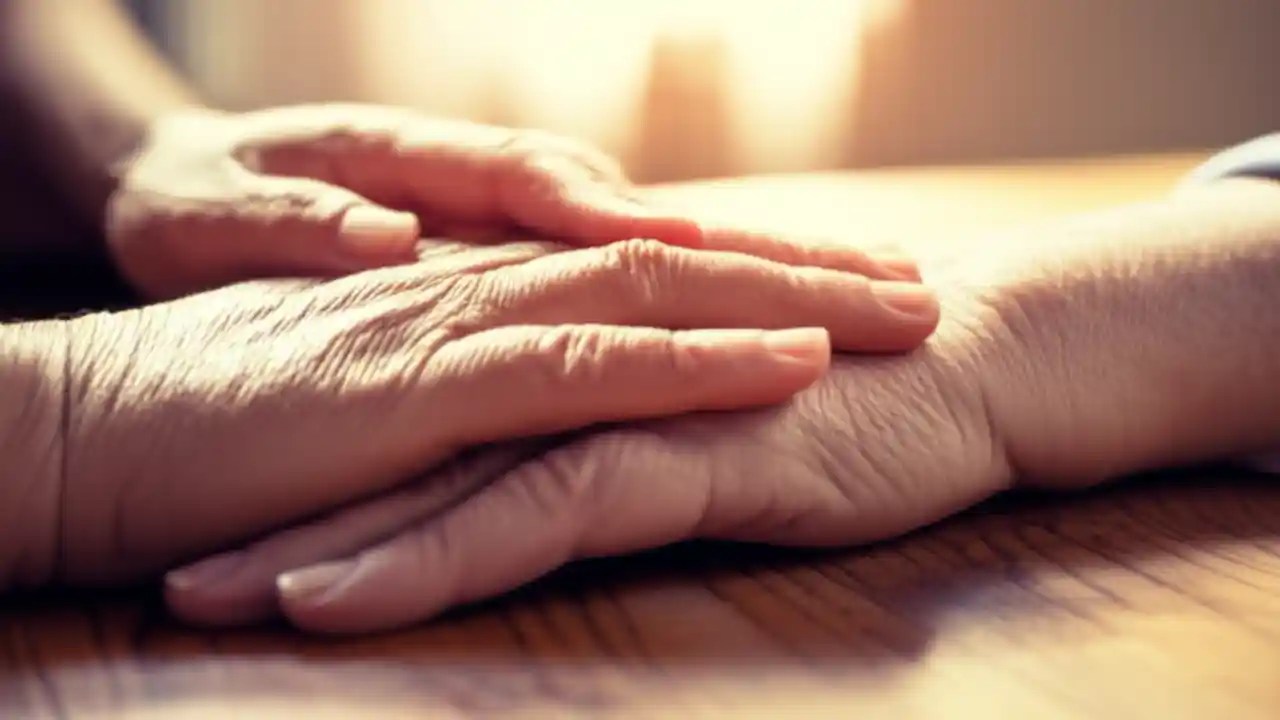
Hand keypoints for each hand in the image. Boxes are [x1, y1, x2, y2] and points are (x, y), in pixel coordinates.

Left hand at [108, 105, 713, 298]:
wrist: (171, 182)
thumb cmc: (181, 205)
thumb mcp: (201, 214)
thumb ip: (292, 225)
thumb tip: (390, 238)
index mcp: (391, 152)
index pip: (514, 173)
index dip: (592, 208)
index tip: (666, 239)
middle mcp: (453, 172)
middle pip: (586, 189)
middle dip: (676, 229)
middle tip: (768, 272)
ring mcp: (472, 206)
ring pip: (591, 223)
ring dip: (673, 256)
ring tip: (760, 300)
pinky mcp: (477, 242)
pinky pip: (566, 256)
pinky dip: (628, 281)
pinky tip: (682, 324)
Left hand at [164, 182, 1279, 632]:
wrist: (960, 365)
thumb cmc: (829, 406)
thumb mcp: (696, 428)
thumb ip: (609, 443)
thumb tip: (543, 485)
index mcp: (570, 376)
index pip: (420, 430)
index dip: (317, 477)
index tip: (219, 527)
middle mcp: (573, 385)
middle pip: (402, 452)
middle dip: (280, 509)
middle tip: (166, 559)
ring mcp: (621, 412)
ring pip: (439, 481)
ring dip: (325, 540)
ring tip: (214, 591)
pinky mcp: (676, 450)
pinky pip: (530, 510)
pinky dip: (434, 556)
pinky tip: (345, 594)